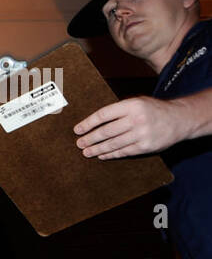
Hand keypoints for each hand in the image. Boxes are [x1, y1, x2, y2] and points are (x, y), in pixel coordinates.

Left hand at [74, 96, 189, 158]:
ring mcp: (141, 134)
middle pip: (106, 131)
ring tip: (86, 152)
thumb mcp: (137, 103)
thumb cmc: (153, 110)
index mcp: (132, 105)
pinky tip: (102, 155)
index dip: (88, 123)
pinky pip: (123, 152)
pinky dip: (111, 154)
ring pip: (113, 143)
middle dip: (90, 138)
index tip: (77, 130)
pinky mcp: (145, 146)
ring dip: (97, 149)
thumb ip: (119, 110)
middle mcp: (136, 119)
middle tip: (79, 143)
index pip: (103, 115)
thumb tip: (93, 122)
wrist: (180, 119)